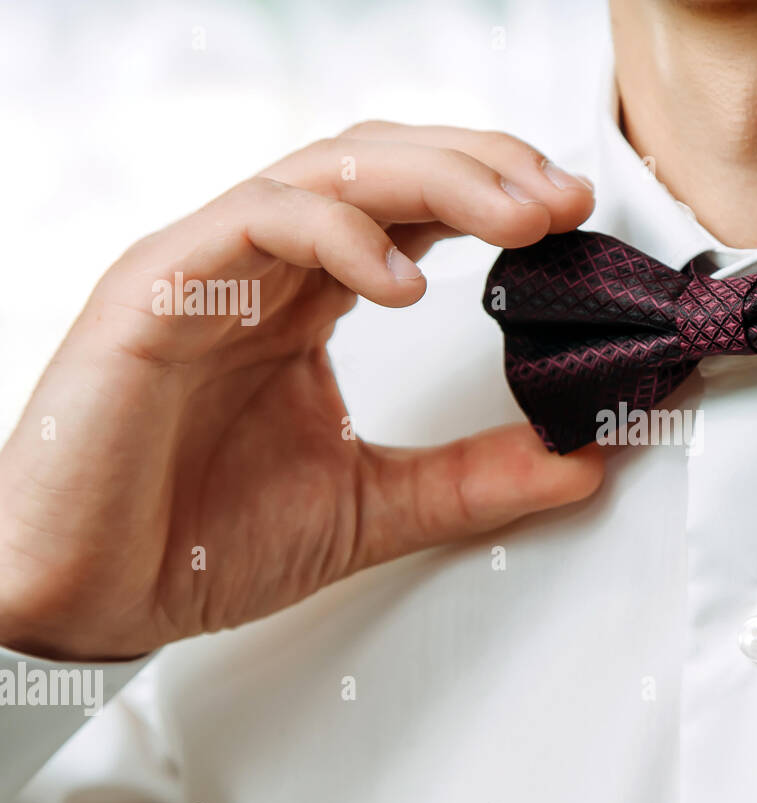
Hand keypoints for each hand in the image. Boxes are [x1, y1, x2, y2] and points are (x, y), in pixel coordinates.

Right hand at [0, 123, 603, 660]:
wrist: (88, 597)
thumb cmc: (200, 541)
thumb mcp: (372, 504)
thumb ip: (474, 479)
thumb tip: (581, 460)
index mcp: (305, 300)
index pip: (412, 209)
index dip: (495, 197)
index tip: (574, 219)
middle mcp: (263, 267)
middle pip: (383, 165)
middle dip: (484, 168)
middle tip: (565, 202)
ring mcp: (211, 266)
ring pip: (331, 171)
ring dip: (438, 180)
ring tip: (519, 220)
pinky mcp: (160, 287)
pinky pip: (258, 220)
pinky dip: (341, 237)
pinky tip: (403, 282)